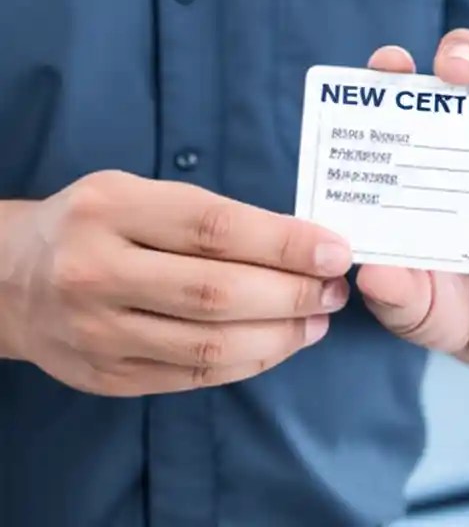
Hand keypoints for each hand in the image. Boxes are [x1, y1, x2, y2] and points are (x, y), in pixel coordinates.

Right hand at [0, 172, 352, 395]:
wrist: (8, 280)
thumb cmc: (95, 225)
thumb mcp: (137, 194)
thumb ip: (208, 216)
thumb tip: (302, 243)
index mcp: (110, 210)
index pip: (215, 229)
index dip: (285, 244)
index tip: (335, 251)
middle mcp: (96, 271)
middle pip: (217, 293)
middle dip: (292, 294)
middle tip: (334, 289)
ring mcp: (98, 331)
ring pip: (209, 344)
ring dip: (280, 335)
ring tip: (317, 319)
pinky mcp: (107, 375)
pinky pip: (194, 376)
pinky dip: (248, 361)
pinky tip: (278, 343)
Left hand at [356, 32, 468, 370]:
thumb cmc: (447, 306)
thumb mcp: (414, 309)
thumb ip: (394, 296)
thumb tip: (375, 275)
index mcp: (411, 162)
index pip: (396, 99)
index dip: (390, 73)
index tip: (390, 65)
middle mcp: (459, 140)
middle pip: (458, 70)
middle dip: (458, 54)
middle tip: (456, 71)